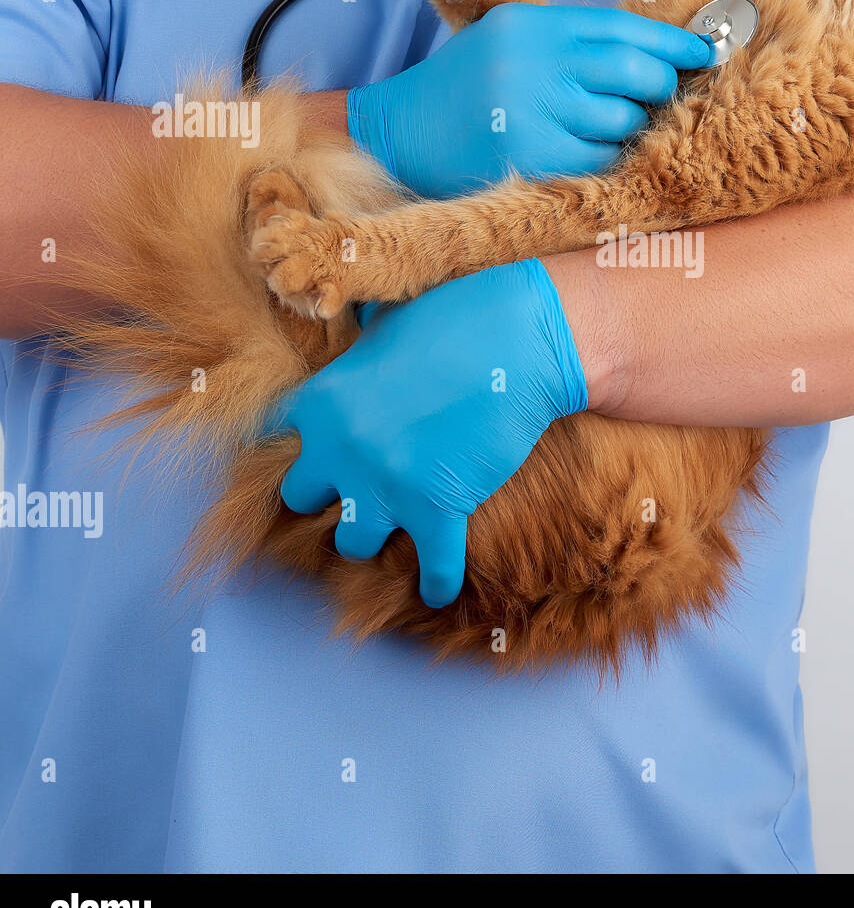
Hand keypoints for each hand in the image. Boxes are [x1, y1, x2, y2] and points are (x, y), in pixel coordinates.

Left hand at [270, 259, 587, 607]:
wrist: (521, 341)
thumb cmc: (459, 318)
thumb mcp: (389, 321)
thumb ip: (361, 341)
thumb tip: (357, 324)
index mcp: (322, 401)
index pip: (278, 438)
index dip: (307, 445)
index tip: (324, 450)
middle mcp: (340, 449)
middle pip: (302, 497)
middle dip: (331, 490)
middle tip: (358, 483)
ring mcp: (387, 485)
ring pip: (352, 541)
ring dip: (372, 534)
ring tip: (393, 525)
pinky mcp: (438, 509)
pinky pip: (433, 568)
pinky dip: (438, 581)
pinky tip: (439, 589)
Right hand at [346, 3, 709, 197]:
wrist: (398, 135)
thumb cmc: (467, 89)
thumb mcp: (510, 41)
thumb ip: (573, 42)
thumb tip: (659, 53)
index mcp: (531, 25)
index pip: (623, 28)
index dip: (673, 42)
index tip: (707, 52)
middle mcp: (532, 62)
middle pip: (635, 71)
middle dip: (657, 88)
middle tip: (655, 99)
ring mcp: (531, 112)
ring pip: (623, 122)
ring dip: (627, 130)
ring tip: (598, 128)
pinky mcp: (530, 159)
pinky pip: (599, 161)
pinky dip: (603, 159)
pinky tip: (582, 153)